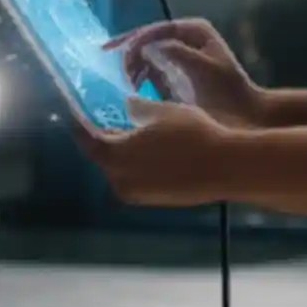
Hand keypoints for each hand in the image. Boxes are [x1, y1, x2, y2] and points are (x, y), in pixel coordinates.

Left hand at [76, 98, 235, 206]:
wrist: (227, 167)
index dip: (81, 123)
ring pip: (121, 169)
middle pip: (103, 156)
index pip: (86, 139)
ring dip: (123, 153)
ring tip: (134, 133)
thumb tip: (126, 105)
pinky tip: (153, 151)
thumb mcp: (162, 111)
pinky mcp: (154, 201)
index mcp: (114, 156)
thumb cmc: (192, 134)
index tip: (79, 111)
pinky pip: (137, 179)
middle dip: (105, 138)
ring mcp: (138, 195)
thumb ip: (137, 108)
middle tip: (110, 119)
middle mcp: (120, 180)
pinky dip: (138, 165)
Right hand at [105, 18, 268, 128]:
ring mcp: (178, 60)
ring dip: (131, 69)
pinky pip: (149, 75)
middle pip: (146, 43)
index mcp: (193, 31)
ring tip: (124, 84)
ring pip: (145, 59)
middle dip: (128, 55)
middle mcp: (183, 40)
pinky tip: (130, 92)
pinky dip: (137, 81)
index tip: (110, 50)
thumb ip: (174, 53)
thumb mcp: (202, 68)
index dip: (130, 39)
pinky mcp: (173, 79)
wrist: (246, 120)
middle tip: (113, 72)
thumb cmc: (228, 92)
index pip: (154, 30)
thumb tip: (144, 47)